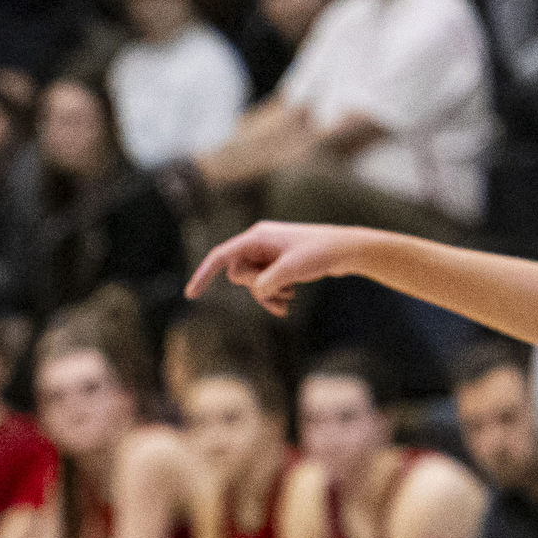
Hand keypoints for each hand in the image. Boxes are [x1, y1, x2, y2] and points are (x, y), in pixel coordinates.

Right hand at [188, 221, 358, 315]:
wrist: (346, 250)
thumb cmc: (319, 253)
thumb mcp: (290, 271)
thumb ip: (265, 284)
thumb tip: (257, 292)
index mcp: (257, 236)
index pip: (221, 256)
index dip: (204, 275)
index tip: (191, 295)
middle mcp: (259, 242)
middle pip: (237, 274)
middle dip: (254, 288)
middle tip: (279, 288)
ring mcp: (268, 253)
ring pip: (251, 283)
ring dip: (267, 295)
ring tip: (288, 299)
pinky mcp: (277, 263)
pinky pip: (263, 285)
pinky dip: (274, 295)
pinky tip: (289, 300)